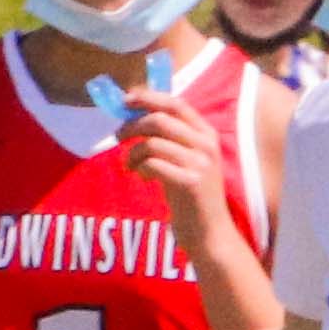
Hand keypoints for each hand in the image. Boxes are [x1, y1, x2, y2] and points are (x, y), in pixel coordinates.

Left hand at [114, 85, 229, 228]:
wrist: (210, 232)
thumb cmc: (192, 195)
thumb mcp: (187, 159)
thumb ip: (171, 137)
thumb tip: (135, 113)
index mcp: (207, 135)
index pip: (177, 104)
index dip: (148, 98)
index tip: (126, 100)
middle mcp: (207, 146)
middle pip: (160, 119)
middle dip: (132, 125)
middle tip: (118, 136)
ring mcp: (200, 164)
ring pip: (152, 142)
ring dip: (132, 152)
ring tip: (130, 164)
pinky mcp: (190, 182)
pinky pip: (152, 164)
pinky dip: (139, 168)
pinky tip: (142, 177)